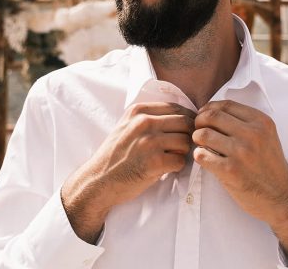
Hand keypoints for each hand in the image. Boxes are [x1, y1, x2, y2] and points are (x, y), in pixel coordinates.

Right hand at [61, 102, 195, 242]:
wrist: (98, 179)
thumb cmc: (115, 154)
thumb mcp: (126, 126)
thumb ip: (148, 117)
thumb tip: (181, 115)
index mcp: (138, 111)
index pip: (176, 107)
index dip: (186, 118)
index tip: (187, 129)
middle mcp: (144, 123)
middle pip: (185, 122)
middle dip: (188, 134)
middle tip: (183, 146)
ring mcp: (149, 142)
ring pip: (185, 141)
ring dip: (183, 152)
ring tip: (171, 158)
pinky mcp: (154, 162)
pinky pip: (180, 161)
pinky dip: (177, 167)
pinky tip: (166, 169)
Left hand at [192, 100, 287, 264]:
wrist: (282, 197)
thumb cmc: (270, 167)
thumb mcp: (267, 136)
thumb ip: (246, 123)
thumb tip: (212, 112)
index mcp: (261, 122)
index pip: (226, 104)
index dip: (209, 108)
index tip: (204, 116)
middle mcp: (252, 134)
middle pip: (212, 116)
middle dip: (199, 122)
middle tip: (198, 130)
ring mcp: (241, 152)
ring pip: (203, 134)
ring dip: (197, 139)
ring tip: (202, 146)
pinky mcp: (231, 170)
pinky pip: (202, 155)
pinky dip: (199, 155)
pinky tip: (205, 159)